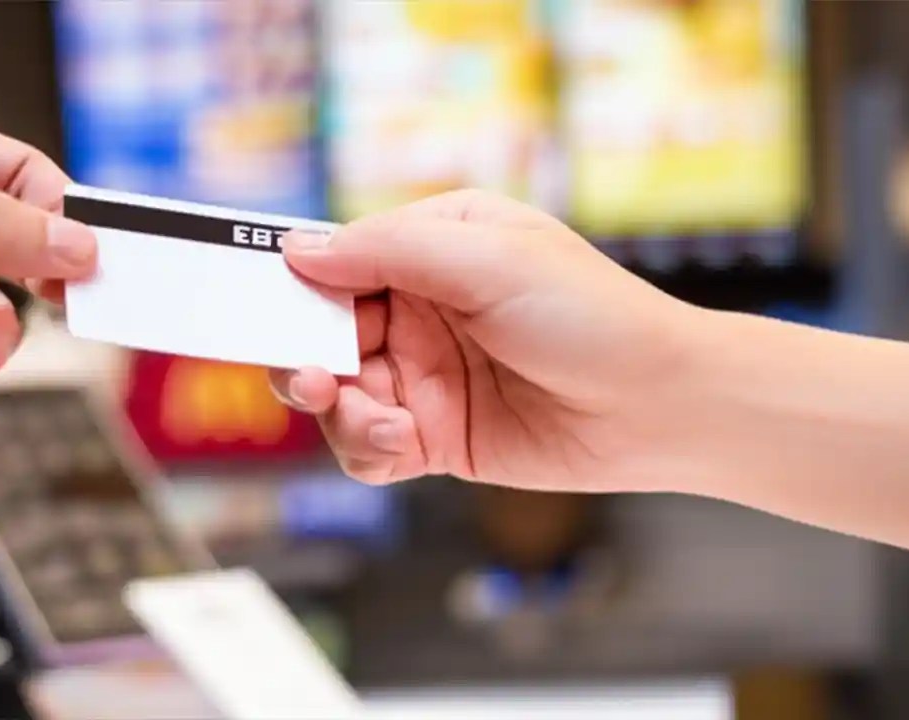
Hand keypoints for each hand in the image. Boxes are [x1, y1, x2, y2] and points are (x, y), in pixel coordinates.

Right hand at [270, 190, 699, 492]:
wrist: (659, 406)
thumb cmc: (590, 313)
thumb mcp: (487, 258)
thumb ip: (385, 251)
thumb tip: (296, 250)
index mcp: (429, 249)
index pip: (334, 260)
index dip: (290, 283)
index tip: (249, 304)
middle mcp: (418, 311)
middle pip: (320, 333)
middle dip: (304, 358)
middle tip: (316, 379)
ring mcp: (423, 376)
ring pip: (335, 397)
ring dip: (340, 413)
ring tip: (384, 422)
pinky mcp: (435, 437)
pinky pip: (367, 448)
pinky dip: (368, 450)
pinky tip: (406, 445)